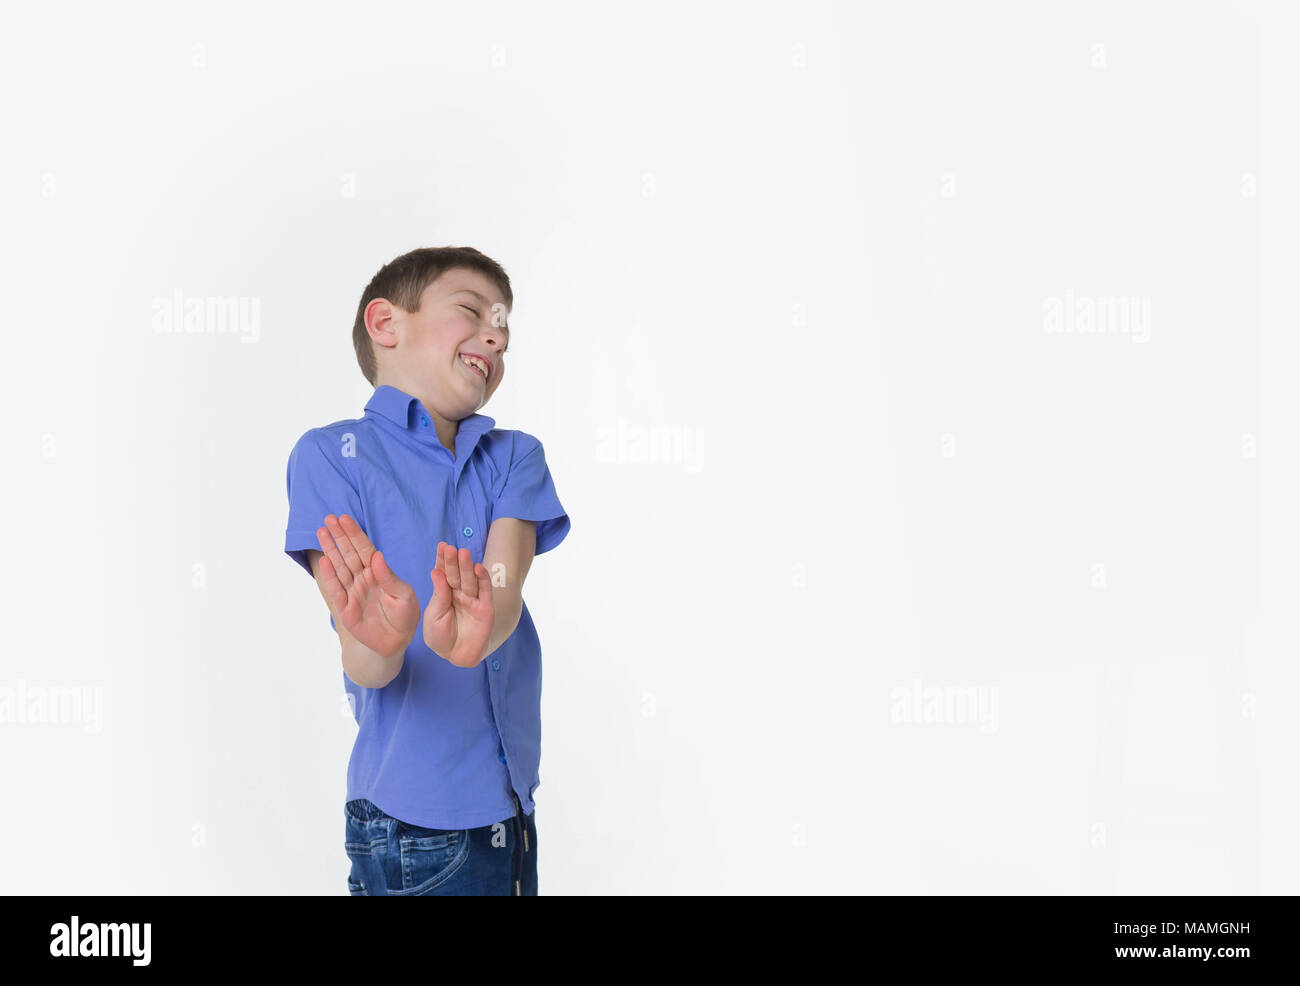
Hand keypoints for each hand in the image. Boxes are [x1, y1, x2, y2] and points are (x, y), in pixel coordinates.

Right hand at [316, 514, 419, 658]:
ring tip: (322, 532)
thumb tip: (377, 556)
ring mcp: (353, 592)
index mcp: (379, 572)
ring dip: (331, 550)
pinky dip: (330, 576)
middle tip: (329, 518)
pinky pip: (337, 590)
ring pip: (340, 567)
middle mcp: (363, 579)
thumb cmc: (405, 616)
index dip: (355, 534)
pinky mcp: (345, 609)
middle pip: (349, 554)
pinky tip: (325, 560)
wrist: (397, 642)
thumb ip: (390, 578)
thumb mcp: (404, 596)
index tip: (345, 518)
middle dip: (339, 536)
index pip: (365, 549)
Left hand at [423, 541, 494, 667]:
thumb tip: (436, 572)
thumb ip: (438, 595)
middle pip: (456, 574)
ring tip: (463, 553)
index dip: (442, 560)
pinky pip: (484, 590)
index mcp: (443, 593)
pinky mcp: (485, 608)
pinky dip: (483, 579)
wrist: (455, 655)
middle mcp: (458, 593)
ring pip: (470, 579)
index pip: (443, 572)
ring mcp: (472, 599)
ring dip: (467, 566)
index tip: (441, 546)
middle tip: (450, 548)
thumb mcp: (433, 616)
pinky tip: (479, 568)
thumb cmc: (439, 637)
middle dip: (453, 561)